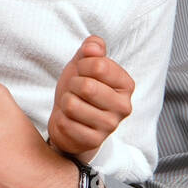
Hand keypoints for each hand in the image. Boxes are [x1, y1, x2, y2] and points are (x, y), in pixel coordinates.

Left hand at [47, 36, 134, 162]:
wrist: (69, 117)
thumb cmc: (79, 87)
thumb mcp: (84, 63)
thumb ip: (91, 49)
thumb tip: (94, 46)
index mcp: (126, 84)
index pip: (98, 65)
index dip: (82, 66)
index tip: (82, 73)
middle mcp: (124, 107)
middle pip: (86, 86)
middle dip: (72, 85)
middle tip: (75, 90)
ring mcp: (110, 126)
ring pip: (72, 105)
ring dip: (65, 102)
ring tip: (72, 104)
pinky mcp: (94, 141)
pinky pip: (65, 123)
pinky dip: (61, 119)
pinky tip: (70, 120)